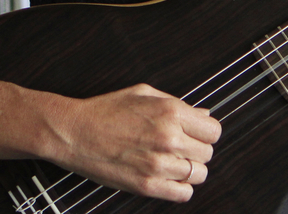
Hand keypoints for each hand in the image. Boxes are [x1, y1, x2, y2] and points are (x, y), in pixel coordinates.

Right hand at [51, 83, 221, 201]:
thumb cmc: (104, 111)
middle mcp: (168, 138)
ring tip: (173, 162)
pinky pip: (183, 194)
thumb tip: (203, 115)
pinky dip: (180, 188)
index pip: (213, 130)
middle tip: (181, 147)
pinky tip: (168, 177)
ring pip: (199, 175)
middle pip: (207, 153)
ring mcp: (158, 164)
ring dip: (189, 169)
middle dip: (197, 150)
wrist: (74, 132)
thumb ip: (178, 104)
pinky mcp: (147, 185)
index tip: (197, 134)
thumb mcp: (144, 94)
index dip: (206, 132)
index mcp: (170, 112)